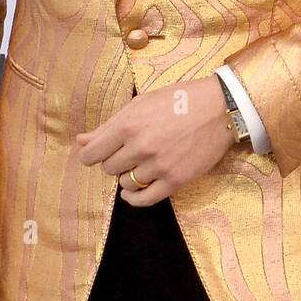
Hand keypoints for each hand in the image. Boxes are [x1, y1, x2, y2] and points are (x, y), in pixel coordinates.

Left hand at [75, 75, 235, 205]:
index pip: (92, 154)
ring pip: (125, 183)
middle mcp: (141, 147)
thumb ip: (108, 125)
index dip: (91, 155)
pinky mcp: (176, 180)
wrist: (220, 108)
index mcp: (129, 124)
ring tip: (141, 162)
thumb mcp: (140, 104)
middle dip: (114, 161)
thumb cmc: (178, 100)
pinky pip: (144, 199)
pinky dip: (134, 198)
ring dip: (128, 175)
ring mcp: (159, 166)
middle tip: (128, 151)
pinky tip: (132, 192)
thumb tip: (80, 141)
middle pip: (108, 168)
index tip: (96, 155)